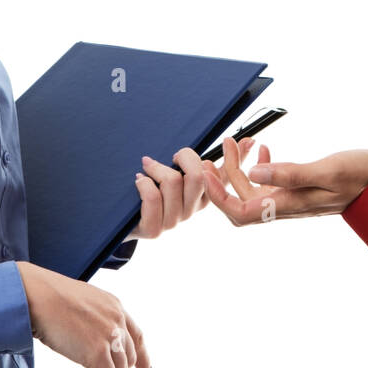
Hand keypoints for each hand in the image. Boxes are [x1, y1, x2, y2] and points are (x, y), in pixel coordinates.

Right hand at [15, 260, 154, 367]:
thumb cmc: (50, 297)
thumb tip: (90, 338)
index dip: (144, 358)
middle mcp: (117, 320)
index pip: (137, 337)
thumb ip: (94, 318)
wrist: (39, 295)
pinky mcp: (98, 352)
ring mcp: (110, 336)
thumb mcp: (82, 302)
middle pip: (129, 357)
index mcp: (114, 306)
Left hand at [127, 137, 257, 238]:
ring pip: (173, 182)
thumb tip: (222, 138)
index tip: (247, 141)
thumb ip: (194, 159)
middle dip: (184, 157)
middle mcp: (192, 210)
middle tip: (173, 154)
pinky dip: (144, 183)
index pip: (228, 177)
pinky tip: (139, 180)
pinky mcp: (154, 229)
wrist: (120, 219)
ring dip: (156, 169)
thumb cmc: (150, 189)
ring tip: (147, 167)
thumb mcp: (175, 171)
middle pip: (199, 176)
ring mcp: (174, 221)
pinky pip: (153, 197)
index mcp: (204, 196)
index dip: (240, 158)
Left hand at [201, 139, 367, 224]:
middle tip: (218, 148)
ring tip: (238, 139)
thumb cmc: (363, 175)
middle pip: (242, 200)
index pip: (241, 211)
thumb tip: (253, 173)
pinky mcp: (302, 189)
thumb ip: (291, 173)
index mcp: (290, 205)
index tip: (205, 173)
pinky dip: (260, 165)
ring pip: (255, 189)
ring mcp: (294, 199)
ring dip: (240, 166)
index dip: (218, 196)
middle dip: (223, 177)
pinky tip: (263, 148)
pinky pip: (271, 183)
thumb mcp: (328, 170)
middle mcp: (288, 206)